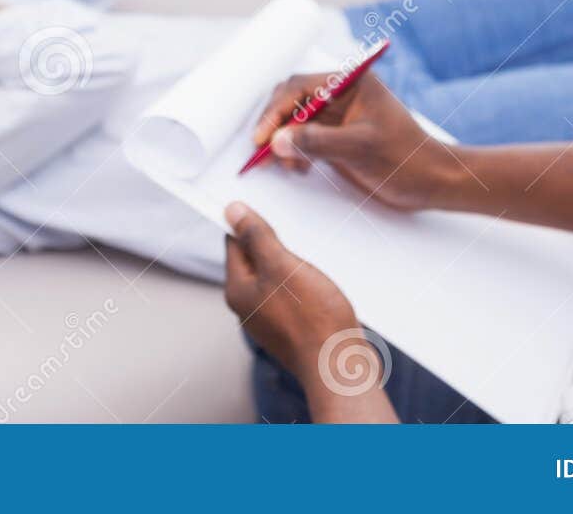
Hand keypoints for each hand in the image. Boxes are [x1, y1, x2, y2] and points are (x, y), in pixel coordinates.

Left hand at [223, 203, 362, 384]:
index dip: (248, 222)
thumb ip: (256, 237)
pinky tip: (321, 280)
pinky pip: (292, 295)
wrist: (340, 366)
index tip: (266, 206)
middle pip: (256, 259)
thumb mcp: (281, 265)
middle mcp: (249, 306)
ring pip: (277, 276)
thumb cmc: (312, 317)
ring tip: (313, 257)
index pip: (234, 243)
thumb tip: (232, 211)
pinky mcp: (293, 328)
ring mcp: (271, 319)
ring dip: (292, 263)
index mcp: (238, 290)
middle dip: (275, 242)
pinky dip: (303, 282)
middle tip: (296, 229)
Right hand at [252, 71, 458, 209]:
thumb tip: (277, 141)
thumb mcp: (360, 148)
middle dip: (277, 127)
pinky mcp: (336, 137)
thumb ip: (317, 142)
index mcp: (350, 82)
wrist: (432, 181)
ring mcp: (338, 116)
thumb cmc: (405, 158)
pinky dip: (295, 152)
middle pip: (292, 101)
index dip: (276, 110)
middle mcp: (341, 94)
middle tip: (264, 153)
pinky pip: (304, 138)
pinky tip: (298, 168)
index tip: (263, 137)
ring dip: (284, 143)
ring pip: (295, 122)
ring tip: (288, 167)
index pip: (299, 87)